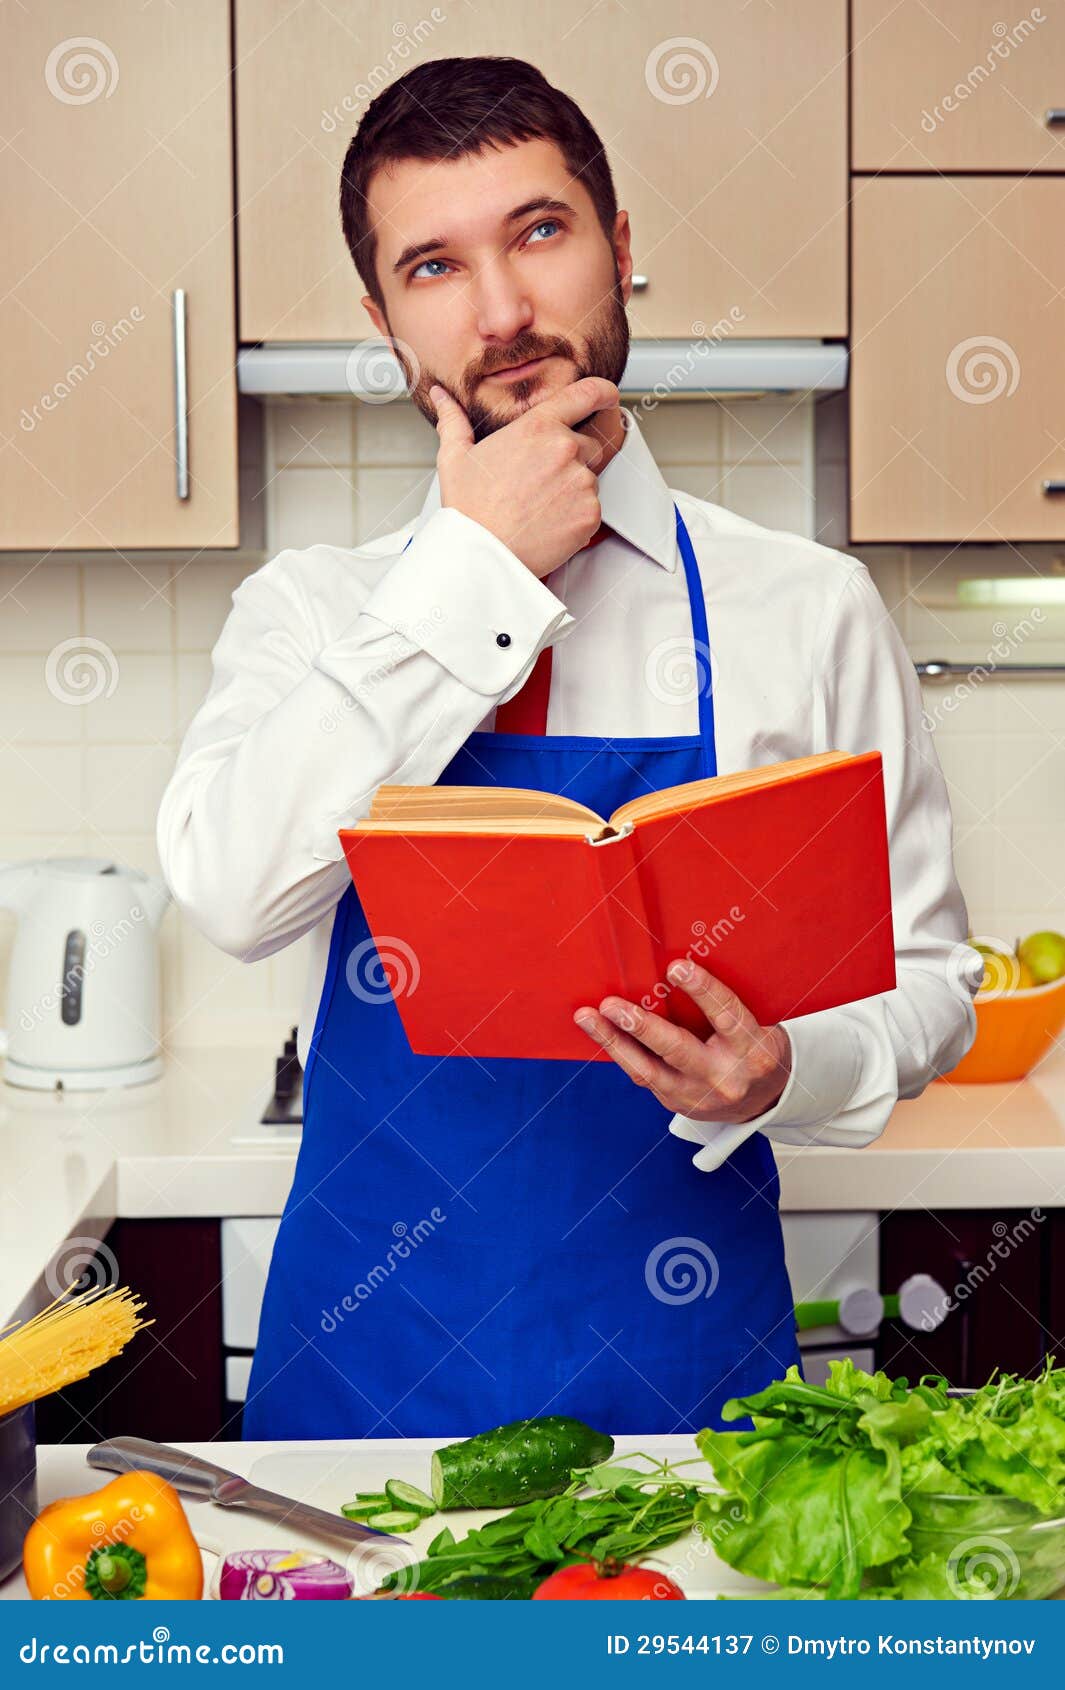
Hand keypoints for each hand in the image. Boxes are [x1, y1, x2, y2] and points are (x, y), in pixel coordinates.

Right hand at [430, 377, 619, 579]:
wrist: (482, 555)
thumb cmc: (470, 510)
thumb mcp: (455, 457)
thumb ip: (454, 420)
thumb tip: (441, 397)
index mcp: (538, 427)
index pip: (587, 394)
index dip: (602, 392)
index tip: (607, 396)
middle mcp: (565, 449)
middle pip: (590, 444)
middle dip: (573, 458)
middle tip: (542, 481)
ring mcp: (581, 482)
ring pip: (590, 479)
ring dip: (573, 489)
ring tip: (538, 506)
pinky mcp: (591, 513)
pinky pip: (592, 508)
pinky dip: (576, 516)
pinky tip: (548, 522)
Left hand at [573, 958, 791, 1124]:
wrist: (764, 1099)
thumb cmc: (754, 1046)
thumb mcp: (756, 1024)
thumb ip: (724, 1007)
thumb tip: (677, 967)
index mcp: (753, 1050)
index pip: (727, 1017)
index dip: (703, 991)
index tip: (676, 968)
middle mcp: (725, 1077)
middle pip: (678, 1050)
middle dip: (642, 1026)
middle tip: (611, 1004)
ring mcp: (698, 1097)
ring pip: (648, 1070)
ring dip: (614, 1041)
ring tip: (587, 1017)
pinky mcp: (677, 1105)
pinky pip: (643, 1076)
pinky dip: (620, 1052)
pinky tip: (601, 1032)